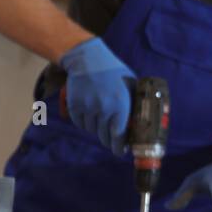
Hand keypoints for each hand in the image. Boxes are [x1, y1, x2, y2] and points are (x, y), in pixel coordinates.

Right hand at [59, 37, 133, 153]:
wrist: (88, 60)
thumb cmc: (114, 72)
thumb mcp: (130, 86)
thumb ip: (133, 104)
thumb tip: (137, 123)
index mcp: (120, 105)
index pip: (120, 135)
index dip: (120, 147)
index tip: (121, 151)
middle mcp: (103, 109)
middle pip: (105, 136)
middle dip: (109, 140)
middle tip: (112, 140)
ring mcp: (87, 108)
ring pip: (92, 130)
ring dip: (97, 129)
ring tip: (101, 118)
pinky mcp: (75, 106)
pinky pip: (80, 124)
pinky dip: (85, 122)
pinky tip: (90, 114)